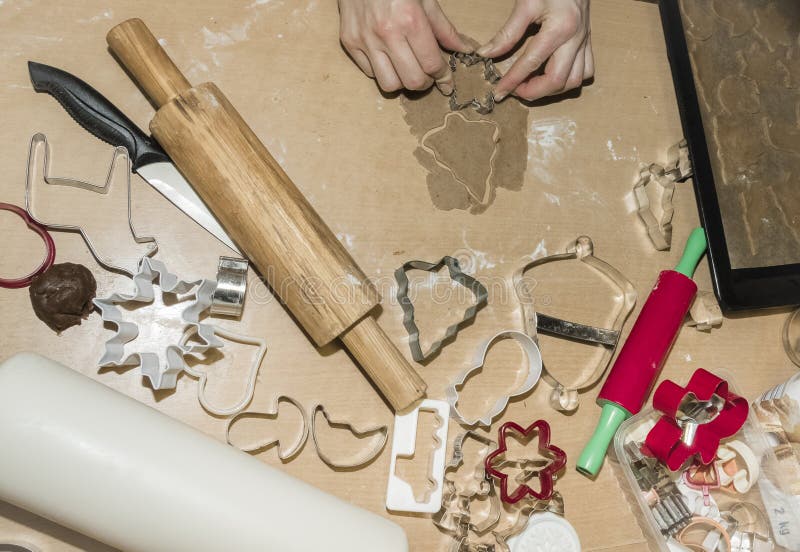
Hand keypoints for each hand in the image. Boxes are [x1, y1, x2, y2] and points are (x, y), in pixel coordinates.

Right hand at [338, 0, 471, 93]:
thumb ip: (444, 28)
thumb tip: (463, 49)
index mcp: (410, 20)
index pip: (431, 64)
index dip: (443, 76)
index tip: (446, 80)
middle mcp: (387, 33)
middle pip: (412, 81)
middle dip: (425, 83)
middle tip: (428, 76)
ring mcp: (365, 39)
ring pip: (389, 84)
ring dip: (402, 82)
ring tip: (407, 70)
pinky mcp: (349, 42)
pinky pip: (370, 73)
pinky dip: (383, 71)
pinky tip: (389, 58)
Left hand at [478, 0, 592, 100]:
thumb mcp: (525, 4)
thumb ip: (507, 33)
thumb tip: (486, 54)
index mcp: (559, 28)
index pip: (531, 63)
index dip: (512, 81)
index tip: (499, 93)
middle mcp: (576, 38)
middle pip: (557, 81)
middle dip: (533, 92)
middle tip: (515, 91)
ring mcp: (584, 41)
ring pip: (574, 81)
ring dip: (552, 90)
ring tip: (533, 85)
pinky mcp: (588, 40)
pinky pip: (586, 70)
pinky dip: (569, 79)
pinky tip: (554, 74)